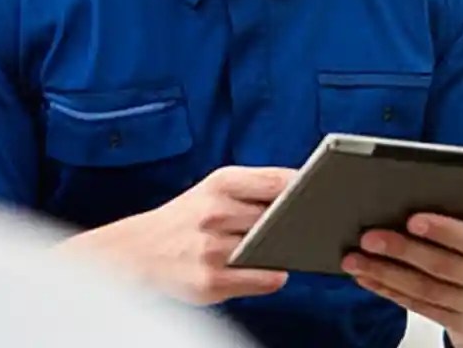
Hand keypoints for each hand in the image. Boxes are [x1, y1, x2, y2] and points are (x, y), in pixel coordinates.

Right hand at [58, 166, 295, 304]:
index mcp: (220, 183)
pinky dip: (273, 276)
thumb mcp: (213, 190)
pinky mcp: (211, 281)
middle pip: (281, 219)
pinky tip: (268, 270)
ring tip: (282, 248)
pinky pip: (263, 280)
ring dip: (284, 252)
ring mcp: (212, 248)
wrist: (137, 250)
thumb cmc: (185, 219)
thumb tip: (303, 192)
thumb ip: (254, 189)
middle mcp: (215, 213)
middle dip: (297, 224)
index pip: (278, 181)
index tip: (325, 193)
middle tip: (310, 226)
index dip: (307, 188)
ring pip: (273, 251)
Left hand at [341, 214, 462, 346]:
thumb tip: (433, 190)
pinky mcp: (462, 324)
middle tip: (369, 238)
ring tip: (355, 260)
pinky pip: (422, 307)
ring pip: (427, 290)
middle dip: (403, 251)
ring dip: (386, 274)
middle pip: (444, 267)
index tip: (414, 221)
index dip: (446, 231)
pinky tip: (369, 279)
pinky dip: (392, 292)